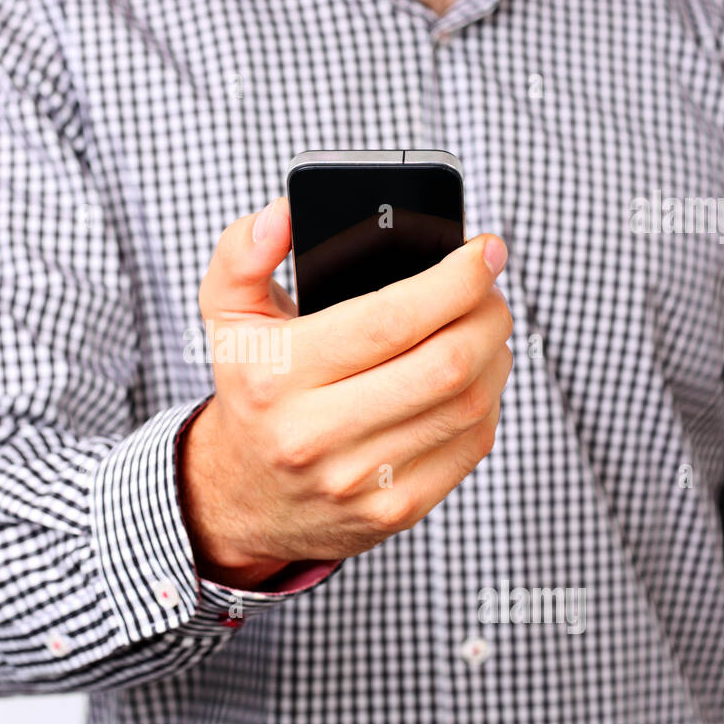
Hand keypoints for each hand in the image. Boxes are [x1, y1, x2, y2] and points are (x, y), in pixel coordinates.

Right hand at [179, 197, 512, 588]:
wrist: (243, 495)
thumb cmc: (252, 387)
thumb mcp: (227, 316)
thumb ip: (243, 253)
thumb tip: (283, 213)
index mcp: (278, 375)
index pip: (390, 320)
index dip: (454, 281)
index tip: (484, 252)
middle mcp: (315, 435)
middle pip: (445, 364)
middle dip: (489, 313)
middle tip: (490, 289)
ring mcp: (358, 481)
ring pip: (468, 406)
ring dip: (496, 354)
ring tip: (485, 326)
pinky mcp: (394, 510)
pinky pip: (471, 447)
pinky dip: (489, 401)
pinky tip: (475, 377)